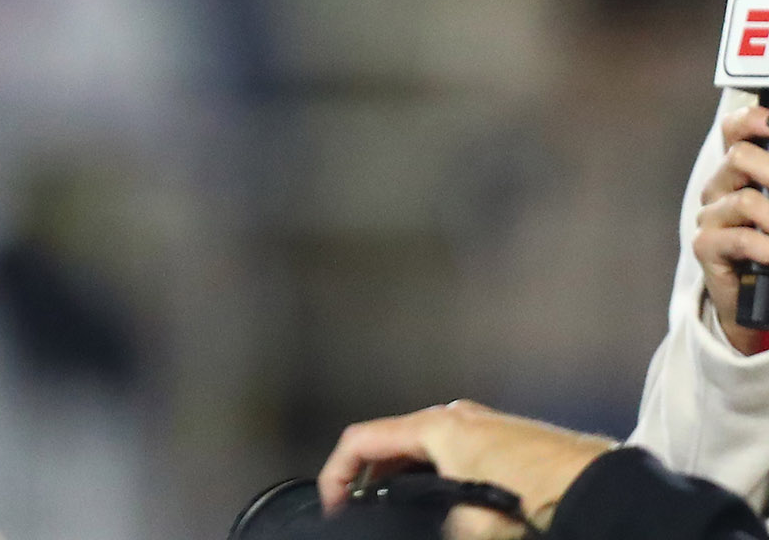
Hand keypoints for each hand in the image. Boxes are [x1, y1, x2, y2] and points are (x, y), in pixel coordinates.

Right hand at [315, 400, 610, 536]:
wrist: (607, 491)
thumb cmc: (540, 499)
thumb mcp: (471, 525)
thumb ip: (432, 521)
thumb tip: (428, 523)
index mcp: (436, 427)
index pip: (360, 440)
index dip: (336, 474)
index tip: (334, 506)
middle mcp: (455, 416)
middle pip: (391, 442)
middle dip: (372, 477)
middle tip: (365, 511)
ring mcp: (484, 424)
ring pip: (424, 448)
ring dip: (405, 477)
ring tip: (404, 511)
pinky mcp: (508, 438)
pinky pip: (453, 452)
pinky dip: (436, 474)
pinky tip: (447, 504)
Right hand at [695, 101, 768, 350]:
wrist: (757, 303)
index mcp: (738, 175)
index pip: (733, 132)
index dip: (751, 121)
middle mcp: (719, 190)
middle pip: (739, 157)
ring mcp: (710, 218)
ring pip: (745, 200)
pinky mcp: (706, 248)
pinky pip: (739, 239)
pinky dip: (767, 247)